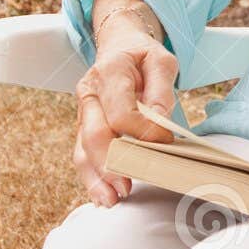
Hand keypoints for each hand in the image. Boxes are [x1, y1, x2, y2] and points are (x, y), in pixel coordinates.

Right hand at [74, 14, 177, 206]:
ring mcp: (83, 112)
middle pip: (95, 135)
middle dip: (112, 164)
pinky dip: (91, 177)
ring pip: (83, 149)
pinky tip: (101, 196)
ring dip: (96, 178)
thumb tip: (159, 121)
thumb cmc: (143, 56)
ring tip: (111, 200)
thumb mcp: (161, 60)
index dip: (143, 132)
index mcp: (109, 72)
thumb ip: (161, 88)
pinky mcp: (83, 127)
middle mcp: (89, 93)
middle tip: (128, 186)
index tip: (165, 141)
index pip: (121, 112)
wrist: (119, 48)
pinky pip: (82, 154)